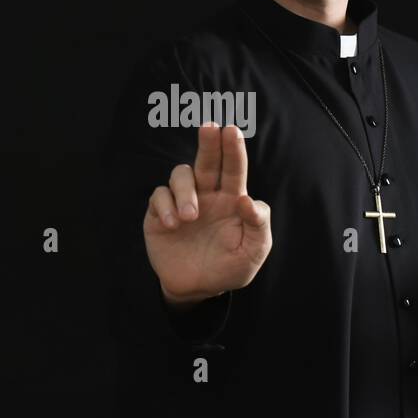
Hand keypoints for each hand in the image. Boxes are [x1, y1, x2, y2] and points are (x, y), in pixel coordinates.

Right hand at [143, 122, 272, 307]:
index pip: (233, 168)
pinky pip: (158, 196)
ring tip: (191, 216)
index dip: (233, 149)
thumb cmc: (230, 267)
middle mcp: (207, 194)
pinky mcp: (160, 214)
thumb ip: (258, 225)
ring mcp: (182, 202)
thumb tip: (246, 200)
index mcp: (232, 198)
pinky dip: (165, 206)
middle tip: (210, 128)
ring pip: (180, 175)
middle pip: (207, 160)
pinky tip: (174, 225)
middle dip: (209, 143)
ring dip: (185, 191)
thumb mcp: (254, 251)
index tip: (232, 132)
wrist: (198, 289)